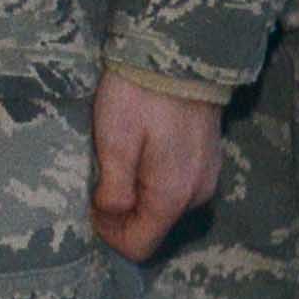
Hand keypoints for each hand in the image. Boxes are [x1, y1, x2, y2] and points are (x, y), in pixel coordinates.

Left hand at [89, 74, 224, 262]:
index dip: (108, 233)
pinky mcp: (207, 160)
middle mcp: (198, 194)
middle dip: (121, 213)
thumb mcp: (114, 142)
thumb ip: (113, 189)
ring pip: (163, 207)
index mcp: (173, 195)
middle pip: (151, 227)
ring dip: (136, 194)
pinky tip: (139, 150)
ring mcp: (206, 177)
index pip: (139, 245)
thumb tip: (110, 216)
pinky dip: (152, 179)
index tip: (91, 202)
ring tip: (118, 159)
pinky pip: (175, 186)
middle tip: (100, 176)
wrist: (178, 53)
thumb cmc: (139, 96)